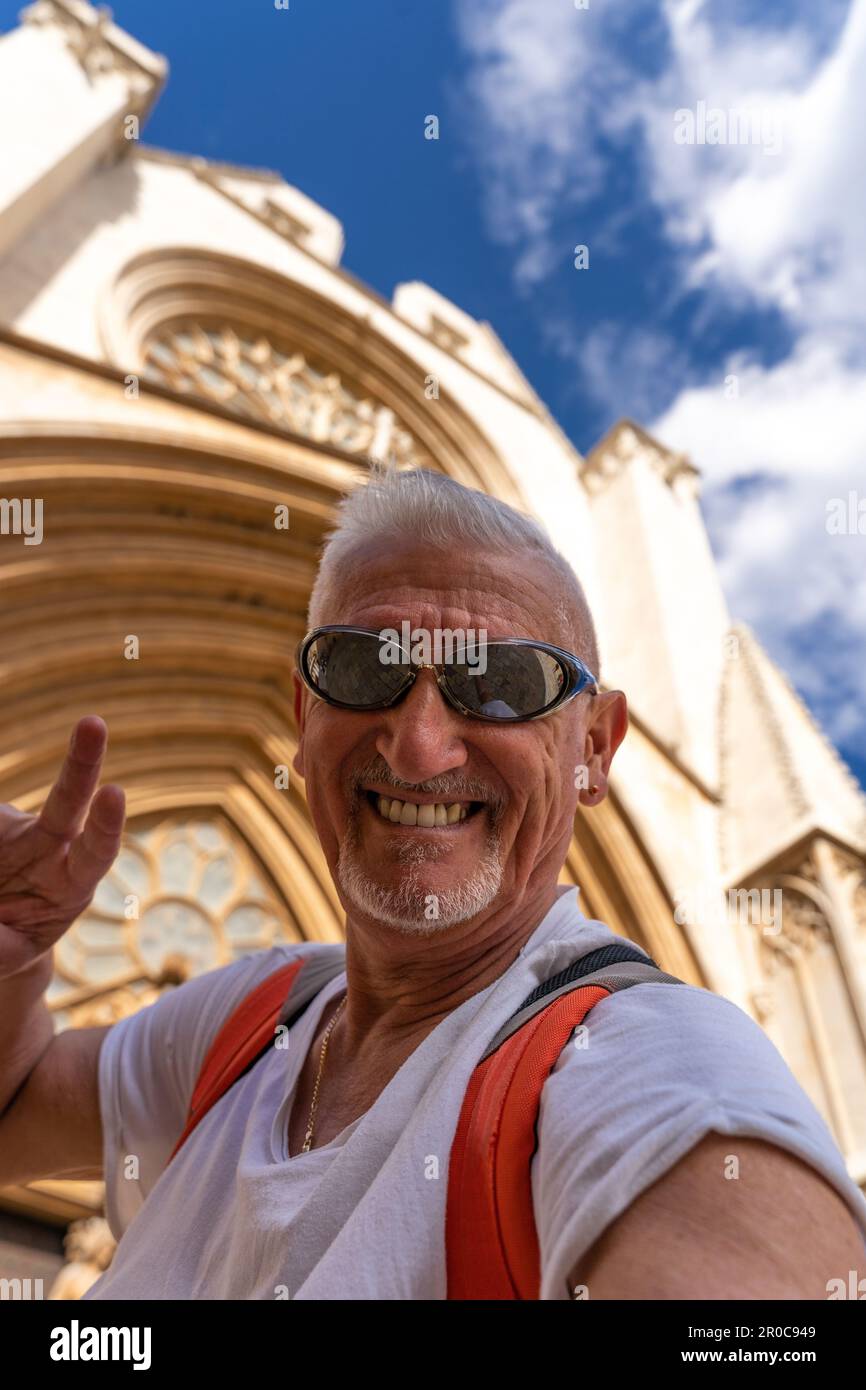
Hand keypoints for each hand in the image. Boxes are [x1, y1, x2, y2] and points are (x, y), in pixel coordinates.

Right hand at [0, 717, 125, 979]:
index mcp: (73, 880)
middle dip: (83, 761)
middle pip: (70, 801)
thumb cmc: (12, 942)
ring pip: (2, 816)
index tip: (114, 791)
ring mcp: (15, 827)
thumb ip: (0, 948)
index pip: (97, 851)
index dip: (106, 824)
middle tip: (93, 724)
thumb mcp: (10, 955)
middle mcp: (52, 845)